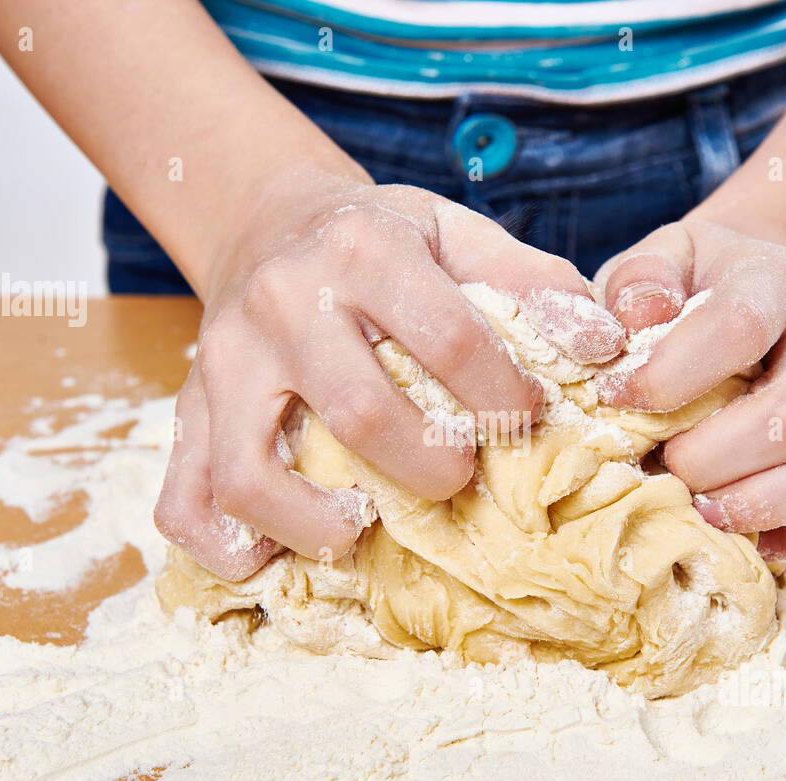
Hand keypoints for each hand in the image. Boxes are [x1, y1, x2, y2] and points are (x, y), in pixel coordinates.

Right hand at [155, 176, 624, 579]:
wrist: (268, 220)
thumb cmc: (376, 239)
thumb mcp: (456, 231)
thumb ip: (532, 280)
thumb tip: (602, 346)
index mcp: (362, 251)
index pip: (450, 340)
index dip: (505, 396)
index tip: (529, 419)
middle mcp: (282, 305)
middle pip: (361, 414)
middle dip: (430, 468)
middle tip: (460, 477)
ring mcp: (222, 365)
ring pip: (252, 475)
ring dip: (318, 527)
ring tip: (365, 530)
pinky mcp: (184, 410)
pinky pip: (183, 501)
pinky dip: (226, 548)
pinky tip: (280, 554)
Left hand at [594, 218, 785, 560]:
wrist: (743, 302)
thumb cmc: (683, 293)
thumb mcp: (654, 265)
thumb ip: (636, 281)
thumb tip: (639, 314)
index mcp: (776, 279)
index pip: (739, 326)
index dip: (672, 375)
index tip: (616, 399)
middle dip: (714, 457)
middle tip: (662, 465)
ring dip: (763, 502)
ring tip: (701, 510)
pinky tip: (748, 538)